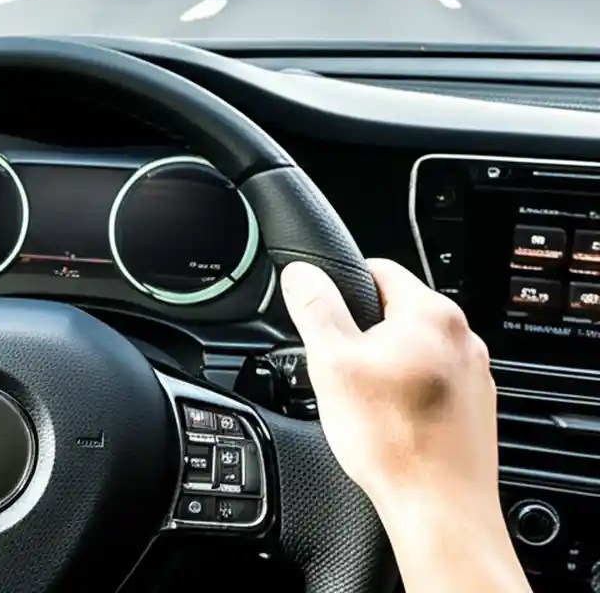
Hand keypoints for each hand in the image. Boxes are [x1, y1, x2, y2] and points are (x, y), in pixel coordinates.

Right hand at [280, 258, 496, 507]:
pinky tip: (390, 423)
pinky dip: (407, 395)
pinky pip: (430, 383)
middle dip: (361, 336)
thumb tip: (303, 274)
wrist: (438, 507)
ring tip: (366, 405)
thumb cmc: (393, 440)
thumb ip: (315, 309)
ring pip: (412, 351)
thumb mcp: (332, 363)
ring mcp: (473, 373)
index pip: (377, 269)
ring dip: (385, 367)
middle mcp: (463, 337)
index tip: (323, 316)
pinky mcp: (474, 406)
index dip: (340, 288)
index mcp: (431, 313)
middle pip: (393, 314)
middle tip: (340, 372)